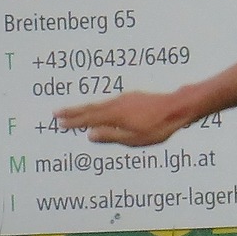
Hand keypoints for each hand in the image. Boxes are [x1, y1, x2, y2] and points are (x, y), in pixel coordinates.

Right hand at [56, 88, 198, 146]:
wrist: (179, 107)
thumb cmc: (159, 127)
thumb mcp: (135, 139)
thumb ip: (111, 136)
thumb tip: (89, 135)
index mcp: (115, 115)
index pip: (89, 119)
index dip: (74, 122)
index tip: (59, 123)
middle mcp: (117, 104)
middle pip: (91, 108)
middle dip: (73, 111)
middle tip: (56, 113)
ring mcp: (126, 98)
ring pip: (100, 103)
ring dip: (85, 107)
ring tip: (74, 111)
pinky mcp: (135, 97)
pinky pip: (111, 101)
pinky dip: (100, 105)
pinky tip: (101, 108)